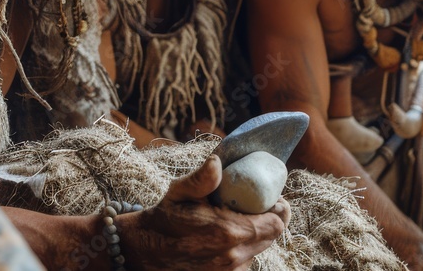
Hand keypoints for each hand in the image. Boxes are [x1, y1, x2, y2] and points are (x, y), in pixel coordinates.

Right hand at [119, 154, 288, 269]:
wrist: (145, 250)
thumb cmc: (164, 218)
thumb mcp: (179, 192)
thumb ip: (202, 178)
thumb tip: (218, 162)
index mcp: (228, 231)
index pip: (276, 222)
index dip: (277, 207)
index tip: (270, 197)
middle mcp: (234, 256)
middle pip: (271, 236)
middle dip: (267, 219)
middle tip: (254, 205)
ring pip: (259, 249)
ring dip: (254, 235)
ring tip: (236, 220)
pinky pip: (245, 261)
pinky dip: (241, 249)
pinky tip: (224, 238)